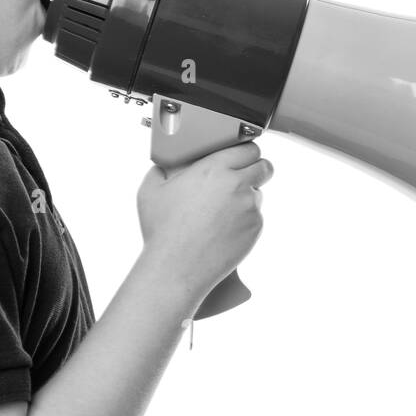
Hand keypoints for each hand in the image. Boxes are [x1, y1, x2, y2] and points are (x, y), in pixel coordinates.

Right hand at [136, 141, 273, 302]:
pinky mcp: (255, 227)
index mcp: (214, 168)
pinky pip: (256, 217)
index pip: (248, 148)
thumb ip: (160, 170)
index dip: (245, 152)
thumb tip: (164, 165)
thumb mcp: (150, 192)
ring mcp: (249, 207)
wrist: (177, 267)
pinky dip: (245, 220)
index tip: (241, 157)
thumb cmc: (163, 231)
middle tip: (244, 177)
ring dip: (247, 197)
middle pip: (264, 166)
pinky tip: (224, 229)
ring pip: (258, 194)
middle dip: (256, 169)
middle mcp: (236, 184)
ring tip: (222, 211)